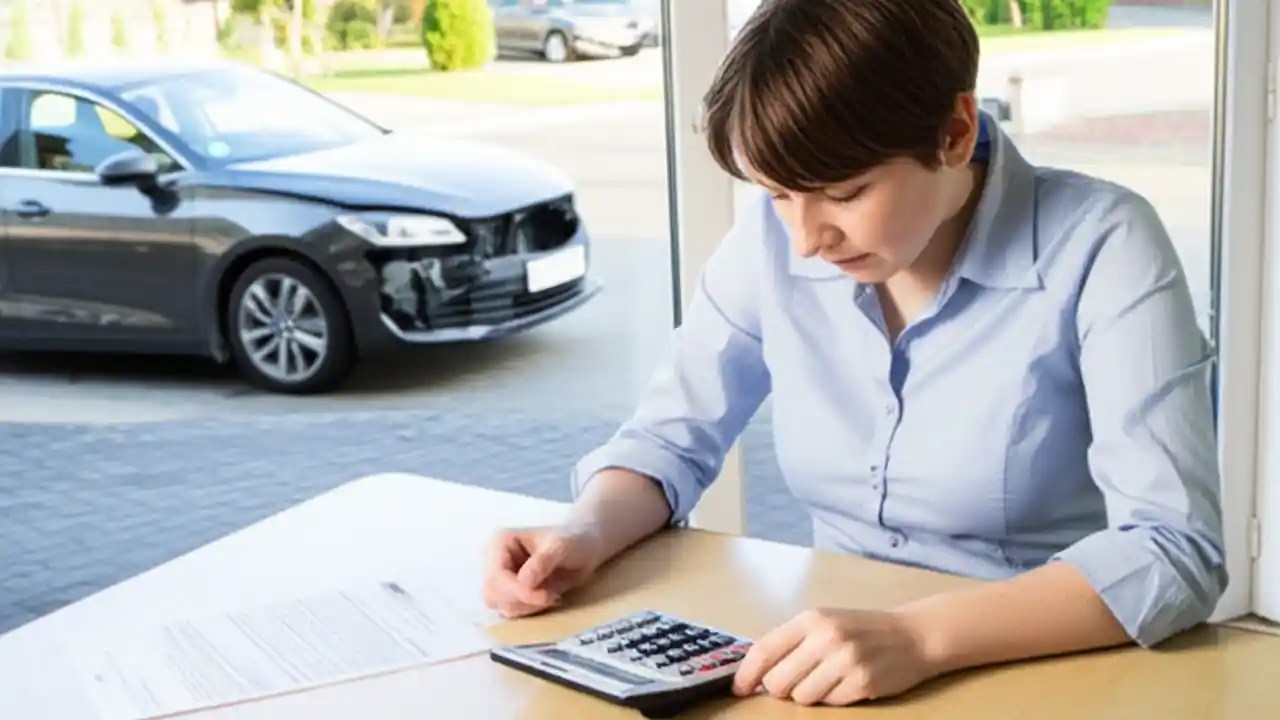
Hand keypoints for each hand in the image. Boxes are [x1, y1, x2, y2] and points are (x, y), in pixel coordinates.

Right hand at [482, 523, 605, 617]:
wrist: (585, 548)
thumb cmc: (574, 541)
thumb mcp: (562, 547)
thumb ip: (542, 562)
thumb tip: (523, 582)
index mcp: (501, 542)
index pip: (497, 576)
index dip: (518, 592)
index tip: (546, 597)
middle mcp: (494, 559)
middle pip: (493, 593)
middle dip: (522, 601)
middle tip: (551, 597)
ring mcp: (499, 577)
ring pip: (499, 605)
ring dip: (526, 607)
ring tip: (550, 596)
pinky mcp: (508, 592)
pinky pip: (509, 610)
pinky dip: (528, 610)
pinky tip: (545, 599)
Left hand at [732, 608, 937, 705]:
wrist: (913, 635)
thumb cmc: (861, 630)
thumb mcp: (824, 623)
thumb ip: (792, 643)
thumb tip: (757, 674)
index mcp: (811, 619)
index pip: (765, 650)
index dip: (747, 674)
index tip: (738, 689)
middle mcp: (826, 638)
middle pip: (778, 682)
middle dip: (782, 688)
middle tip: (799, 680)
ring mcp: (845, 661)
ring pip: (802, 697)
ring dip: (809, 695)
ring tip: (829, 679)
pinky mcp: (862, 683)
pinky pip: (829, 705)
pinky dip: (833, 700)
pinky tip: (847, 684)